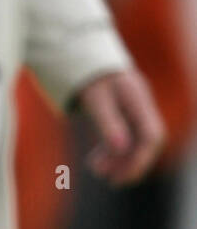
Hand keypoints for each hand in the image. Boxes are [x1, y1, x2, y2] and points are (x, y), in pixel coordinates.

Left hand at [74, 68, 166, 186]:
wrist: (76, 49)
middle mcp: (139, 102)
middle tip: (109, 179)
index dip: (140, 160)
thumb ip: (108, 121)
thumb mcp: (93, 97)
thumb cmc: (85, 73)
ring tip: (96, 169)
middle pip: (146, 141)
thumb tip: (121, 149)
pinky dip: (112, 148)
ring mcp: (131, 105)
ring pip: (134, 139)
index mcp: (137, 97)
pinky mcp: (121, 109)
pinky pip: (123, 134)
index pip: (151, 136)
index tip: (121, 177)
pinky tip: (97, 160)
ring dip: (118, 158)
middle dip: (129, 163)